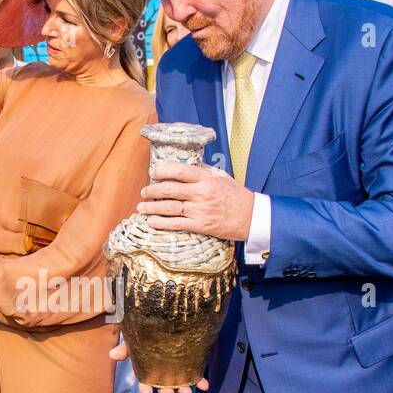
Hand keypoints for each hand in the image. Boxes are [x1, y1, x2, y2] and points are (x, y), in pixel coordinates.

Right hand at [109, 337, 208, 392]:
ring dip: (184, 389)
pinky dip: (201, 381)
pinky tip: (205, 386)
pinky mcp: (191, 361)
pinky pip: (196, 374)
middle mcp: (163, 369)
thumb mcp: (135, 337)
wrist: (170, 315)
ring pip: (180, 382)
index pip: (145, 380)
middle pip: (164, 385)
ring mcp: (177, 366)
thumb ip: (126, 346)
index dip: (145, 388)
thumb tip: (112, 355)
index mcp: (148, 367)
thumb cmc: (147, 329)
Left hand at [138, 162, 254, 241]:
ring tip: (141, 207)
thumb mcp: (222, 177)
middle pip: (170, 190)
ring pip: (170, 208)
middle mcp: (202, 193)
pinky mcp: (201, 225)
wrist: (251, 217)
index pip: (180, 170)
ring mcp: (201, 210)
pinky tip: (152, 221)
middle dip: (152, 190)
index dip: (163, 170)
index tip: (154, 172)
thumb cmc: (236, 196)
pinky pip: (177, 224)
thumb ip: (203, 172)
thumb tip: (184, 166)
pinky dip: (162, 223)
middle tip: (144, 191)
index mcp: (207, 178)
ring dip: (152, 207)